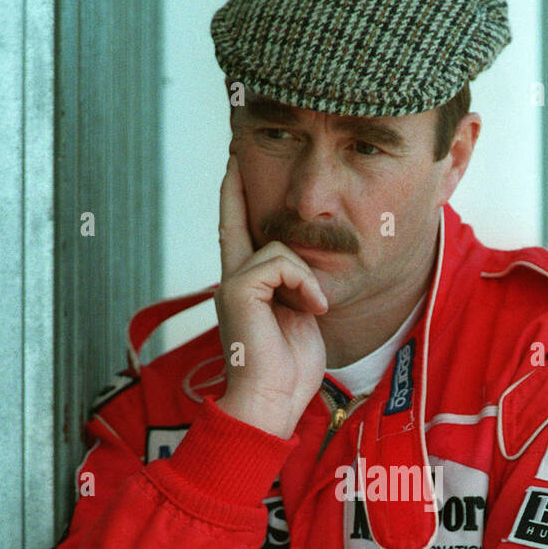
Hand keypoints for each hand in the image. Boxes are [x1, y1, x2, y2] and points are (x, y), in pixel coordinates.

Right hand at [213, 152, 327, 438]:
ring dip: (308, 276)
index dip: (233, 197)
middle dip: (236, 185)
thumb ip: (298, 288)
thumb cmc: (290, 371)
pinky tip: (313, 307)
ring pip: (279, 247)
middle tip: (234, 148)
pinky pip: (282, 262)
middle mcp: (232, 280)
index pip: (236, 231)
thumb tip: (310, 269)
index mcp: (246, 288)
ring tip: (315, 307)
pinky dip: (305, 283)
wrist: (271, 400)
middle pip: (240, 221)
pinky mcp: (237, 289)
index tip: (232, 163)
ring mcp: (231, 283)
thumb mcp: (300, 318)